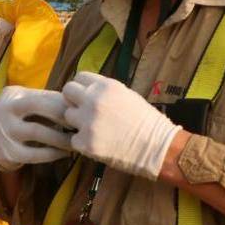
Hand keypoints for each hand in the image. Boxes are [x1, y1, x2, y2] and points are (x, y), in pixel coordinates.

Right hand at [0, 86, 74, 171]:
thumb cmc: (21, 115)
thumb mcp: (28, 100)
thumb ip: (47, 99)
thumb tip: (75, 103)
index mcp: (12, 97)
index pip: (39, 99)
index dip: (60, 106)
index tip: (77, 113)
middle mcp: (4, 113)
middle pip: (37, 111)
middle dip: (61, 120)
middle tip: (78, 127)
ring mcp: (5, 134)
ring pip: (37, 134)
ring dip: (60, 139)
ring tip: (74, 141)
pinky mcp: (10, 154)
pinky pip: (35, 155)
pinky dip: (53, 154)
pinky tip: (64, 153)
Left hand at [61, 72, 179, 179]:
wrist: (157, 147)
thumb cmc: (146, 121)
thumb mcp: (127, 95)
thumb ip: (105, 91)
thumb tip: (88, 90)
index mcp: (106, 86)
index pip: (79, 77)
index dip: (82, 87)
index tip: (86, 96)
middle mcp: (94, 100)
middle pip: (67, 92)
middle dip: (73, 101)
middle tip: (83, 111)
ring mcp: (88, 122)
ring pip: (67, 116)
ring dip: (77, 122)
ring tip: (94, 129)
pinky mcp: (85, 143)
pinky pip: (73, 139)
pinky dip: (82, 142)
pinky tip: (97, 144)